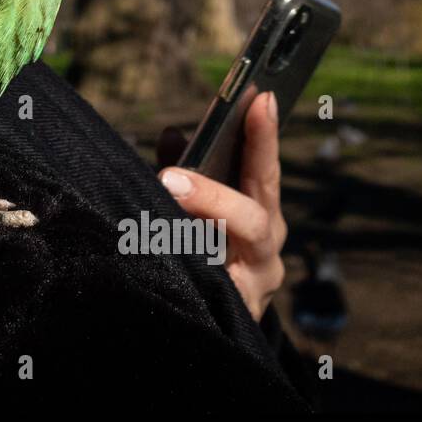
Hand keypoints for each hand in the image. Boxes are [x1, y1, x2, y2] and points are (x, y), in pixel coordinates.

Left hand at [155, 91, 287, 320]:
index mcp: (262, 214)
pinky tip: (153, 252)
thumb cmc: (211, 252)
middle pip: (254, 216)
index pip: (265, 171)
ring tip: (161, 210)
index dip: (265, 136)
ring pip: (235, 252)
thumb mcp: (204, 209)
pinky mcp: (239, 312)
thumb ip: (189, 171)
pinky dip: (181, 263)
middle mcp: (268, 247)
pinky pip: (210, 285)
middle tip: (170, 178)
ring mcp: (257, 283)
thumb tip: (174, 134)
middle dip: (214, 193)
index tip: (260, 98)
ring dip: (197, 227)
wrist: (218, 323)